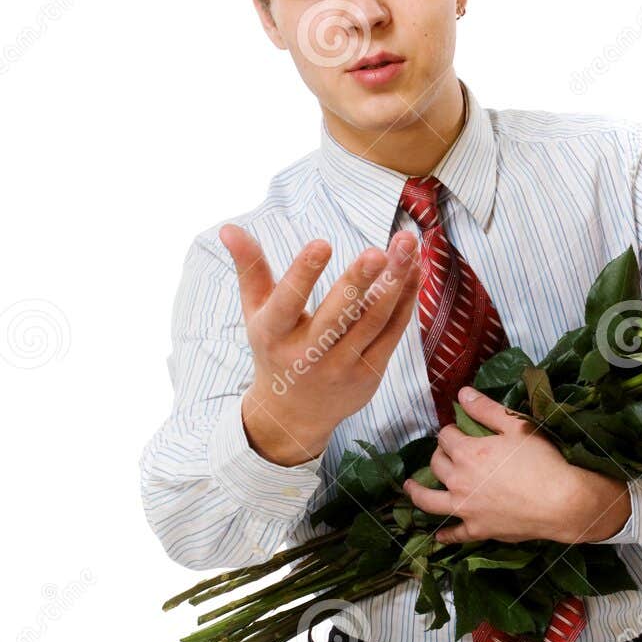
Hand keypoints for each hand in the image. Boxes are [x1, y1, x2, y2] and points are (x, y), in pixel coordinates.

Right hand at [219, 223, 420, 464]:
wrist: (295, 414)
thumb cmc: (275, 349)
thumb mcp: (256, 313)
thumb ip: (249, 269)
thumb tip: (228, 227)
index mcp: (274, 335)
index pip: (287, 303)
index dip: (303, 274)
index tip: (322, 243)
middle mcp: (308, 355)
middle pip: (338, 315)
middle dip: (359, 281)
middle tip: (379, 250)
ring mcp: (342, 367)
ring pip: (373, 321)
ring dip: (395, 282)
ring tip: (406, 245)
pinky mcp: (370, 374)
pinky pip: (392, 332)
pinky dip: (405, 300)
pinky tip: (413, 270)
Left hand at [401, 386, 631, 543]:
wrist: (561, 502)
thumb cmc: (542, 460)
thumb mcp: (516, 427)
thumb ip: (486, 409)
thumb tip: (462, 393)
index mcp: (467, 453)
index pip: (446, 437)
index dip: (451, 431)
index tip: (458, 430)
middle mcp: (459, 481)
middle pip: (437, 464)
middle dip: (439, 454)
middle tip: (447, 452)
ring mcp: (465, 508)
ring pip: (430, 501)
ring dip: (417, 492)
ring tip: (409, 487)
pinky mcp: (477, 530)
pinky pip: (454, 534)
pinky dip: (444, 535)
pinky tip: (438, 535)